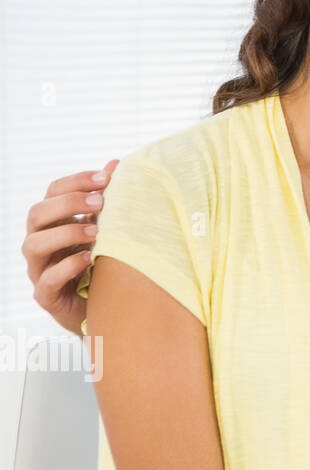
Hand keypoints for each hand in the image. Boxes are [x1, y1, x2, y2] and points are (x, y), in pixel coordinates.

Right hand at [21, 160, 118, 333]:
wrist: (103, 305)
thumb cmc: (101, 259)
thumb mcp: (106, 227)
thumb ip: (106, 198)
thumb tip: (115, 163)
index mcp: (53, 221)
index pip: (52, 192)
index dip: (76, 181)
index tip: (106, 177)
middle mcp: (41, 242)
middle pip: (37, 214)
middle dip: (68, 204)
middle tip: (101, 202)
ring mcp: (39, 269)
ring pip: (34, 245)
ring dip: (65, 233)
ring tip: (96, 232)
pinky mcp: (46, 295)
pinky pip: (47, 280)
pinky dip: (67, 268)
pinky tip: (89, 259)